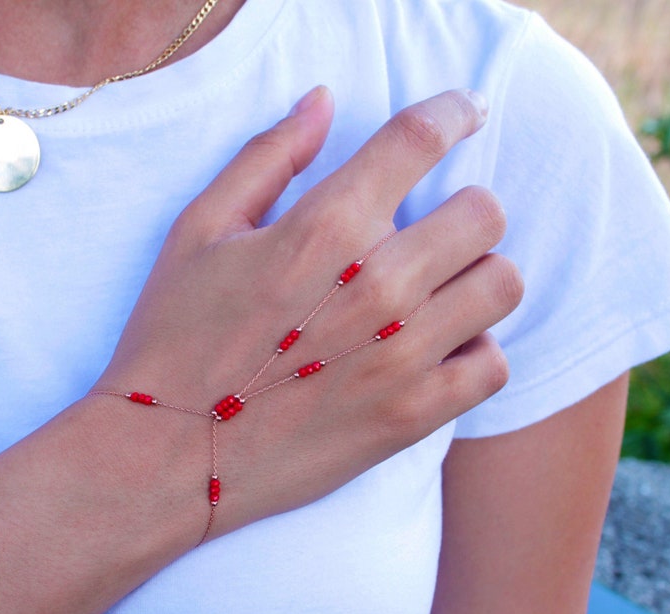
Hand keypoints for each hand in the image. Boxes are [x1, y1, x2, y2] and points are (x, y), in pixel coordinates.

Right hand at [94, 86, 522, 533]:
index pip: (422, 137)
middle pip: (484, 213)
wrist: (167, 456)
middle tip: (431, 229)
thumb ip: (268, 156)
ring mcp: (404, 355)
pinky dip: (475, 350)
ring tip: (437, 289)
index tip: (464, 113)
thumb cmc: (174, 338)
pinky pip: (494, 365)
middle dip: (462, 208)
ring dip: (475, 276)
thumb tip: (323, 102)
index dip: (454, 112)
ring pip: (502, 284)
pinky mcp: (413, 416)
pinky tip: (436, 348)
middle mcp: (379, 285)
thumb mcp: (200, 229)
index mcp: (326, 226)